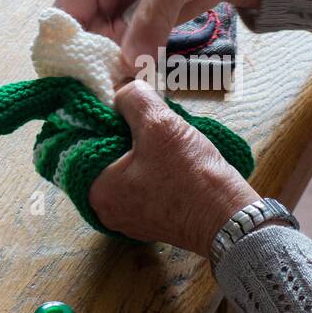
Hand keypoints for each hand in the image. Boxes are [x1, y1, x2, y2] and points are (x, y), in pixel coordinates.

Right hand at [54, 0, 268, 71]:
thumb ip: (151, 21)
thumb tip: (130, 65)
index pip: (65, 14)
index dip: (68, 47)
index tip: (82, 80)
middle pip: (82, 35)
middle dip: (93, 62)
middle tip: (108, 92)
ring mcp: (119, 6)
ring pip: (103, 46)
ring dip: (112, 68)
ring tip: (121, 93)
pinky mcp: (140, 22)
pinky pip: (125, 49)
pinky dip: (130, 66)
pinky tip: (137, 82)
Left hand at [89, 80, 259, 255]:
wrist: (229, 217)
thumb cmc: (191, 174)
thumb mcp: (160, 124)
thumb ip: (133, 99)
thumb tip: (123, 90)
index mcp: (96, 189)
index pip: (82, 143)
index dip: (100, 117)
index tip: (119, 102)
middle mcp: (106, 210)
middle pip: (104, 157)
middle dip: (123, 133)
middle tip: (144, 115)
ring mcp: (129, 220)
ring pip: (126, 171)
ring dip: (140, 150)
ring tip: (162, 133)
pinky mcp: (153, 222)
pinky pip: (143, 187)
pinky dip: (152, 169)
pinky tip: (171, 156)